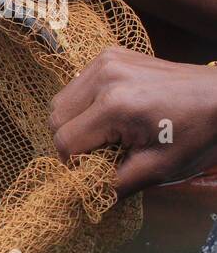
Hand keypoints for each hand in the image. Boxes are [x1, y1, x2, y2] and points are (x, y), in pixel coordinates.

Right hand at [50, 47, 216, 194]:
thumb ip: (112, 186)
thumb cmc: (197, 134)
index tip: (97, 169)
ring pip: (61, 101)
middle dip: (73, 142)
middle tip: (103, 151)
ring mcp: (105, 61)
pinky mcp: (109, 54)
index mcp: (114, 105)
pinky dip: (85, 104)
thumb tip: (81, 198)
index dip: (75, 163)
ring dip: (75, 122)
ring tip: (107, 131)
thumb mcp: (158, 169)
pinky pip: (77, 85)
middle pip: (56, 119)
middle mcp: (103, 76)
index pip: (65, 141)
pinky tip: (112, 111)